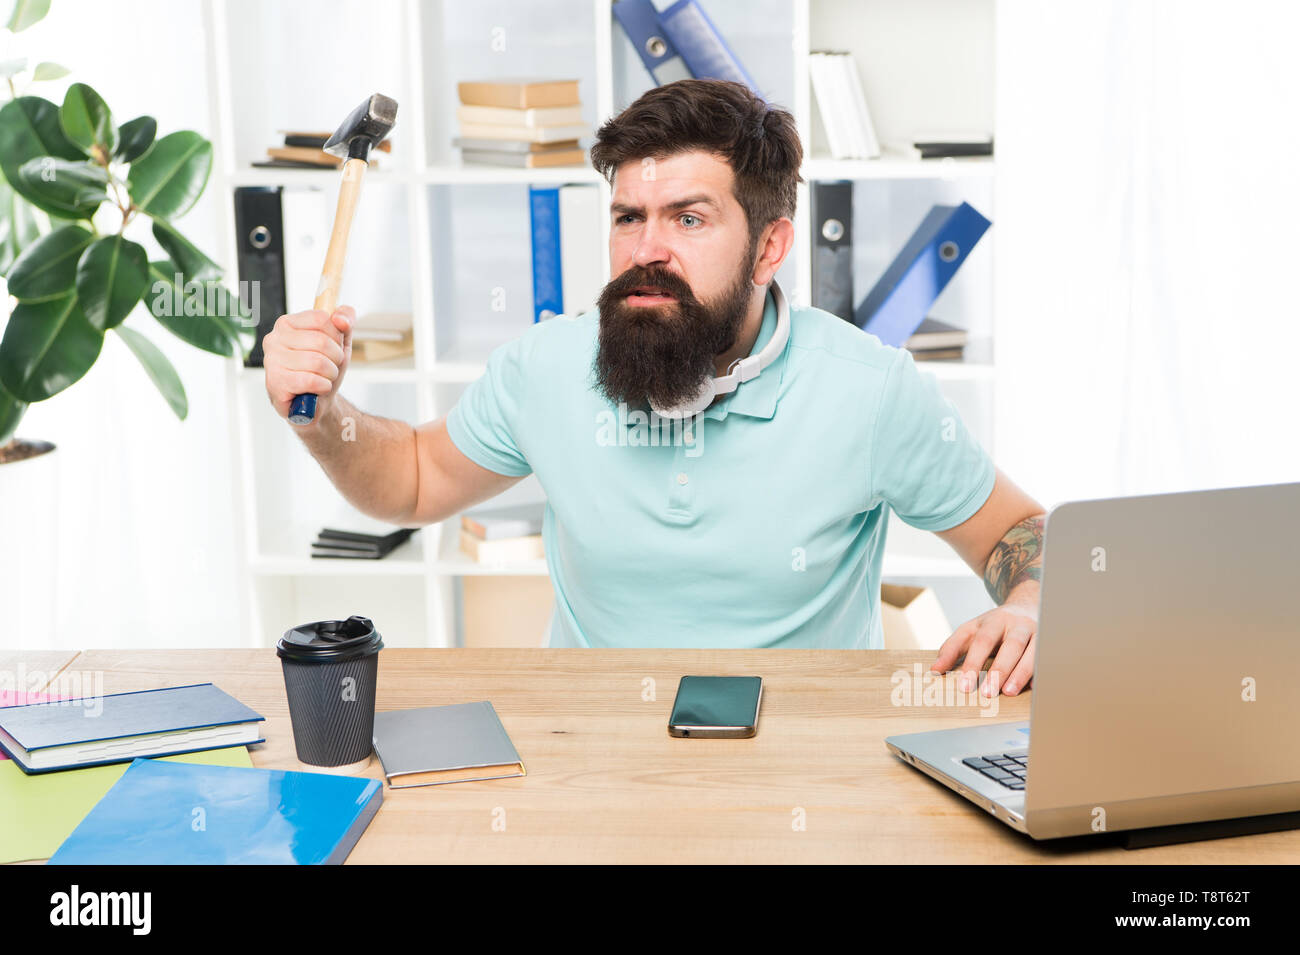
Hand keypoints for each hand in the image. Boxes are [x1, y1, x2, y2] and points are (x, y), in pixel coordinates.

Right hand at [262, 306, 353, 421]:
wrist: (315, 403)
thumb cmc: (323, 369)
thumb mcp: (340, 342)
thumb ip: (345, 321)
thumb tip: (340, 318)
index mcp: (287, 323)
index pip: (321, 319)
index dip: (336, 337)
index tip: (332, 348)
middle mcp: (274, 339)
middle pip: (321, 342)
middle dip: (335, 359)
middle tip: (329, 368)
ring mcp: (271, 361)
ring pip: (317, 362)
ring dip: (330, 374)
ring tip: (323, 379)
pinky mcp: (274, 382)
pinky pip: (310, 380)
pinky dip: (323, 386)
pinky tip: (317, 389)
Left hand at [931, 599, 1037, 697]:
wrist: (1027, 605)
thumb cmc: (995, 625)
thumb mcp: (971, 630)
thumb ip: (952, 648)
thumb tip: (934, 670)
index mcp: (993, 621)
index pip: (981, 641)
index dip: (972, 664)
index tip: (964, 686)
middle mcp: (1016, 624)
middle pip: (1009, 646)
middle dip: (999, 670)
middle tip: (987, 693)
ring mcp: (1036, 632)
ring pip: (1031, 652)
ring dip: (1020, 673)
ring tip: (1008, 692)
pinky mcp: (1050, 642)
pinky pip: (1047, 658)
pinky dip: (1041, 673)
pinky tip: (1034, 688)